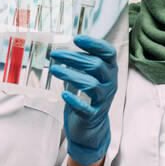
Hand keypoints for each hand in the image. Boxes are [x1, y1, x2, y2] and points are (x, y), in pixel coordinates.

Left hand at [49, 34, 117, 165]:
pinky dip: (74, 100)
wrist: (91, 127)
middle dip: (74, 58)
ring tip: (54, 69)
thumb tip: (62, 46)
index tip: (77, 38)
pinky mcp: (93, 115)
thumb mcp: (89, 76)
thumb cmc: (87, 96)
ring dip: (71, 75)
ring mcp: (103, 100)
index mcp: (110, 71)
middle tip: (56, 54)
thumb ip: (81, 63)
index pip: (108, 53)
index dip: (94, 44)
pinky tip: (63, 95)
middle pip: (96, 66)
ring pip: (90, 84)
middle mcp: (110, 84)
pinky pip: (85, 107)